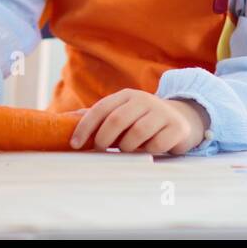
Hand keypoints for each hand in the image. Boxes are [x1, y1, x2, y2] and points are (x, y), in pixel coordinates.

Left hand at [69, 89, 209, 155]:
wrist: (182, 118)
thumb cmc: (143, 119)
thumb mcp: (122, 112)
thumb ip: (98, 117)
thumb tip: (64, 120)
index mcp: (126, 95)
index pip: (101, 108)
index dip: (85, 126)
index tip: (74, 144)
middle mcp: (144, 100)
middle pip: (117, 120)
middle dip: (103, 139)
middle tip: (99, 150)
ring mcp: (162, 113)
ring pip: (136, 133)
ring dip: (127, 147)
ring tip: (128, 149)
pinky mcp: (177, 128)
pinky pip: (157, 144)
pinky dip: (148, 151)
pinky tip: (149, 149)